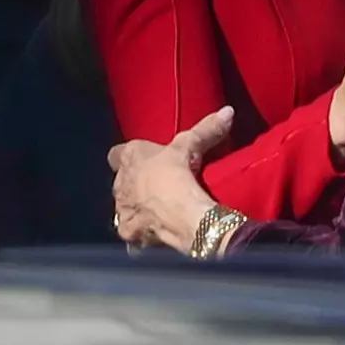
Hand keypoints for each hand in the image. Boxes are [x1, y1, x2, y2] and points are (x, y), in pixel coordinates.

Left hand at [109, 106, 234, 252]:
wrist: (179, 217)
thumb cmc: (177, 174)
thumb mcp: (191, 146)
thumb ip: (206, 128)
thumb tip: (227, 111)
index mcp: (129, 158)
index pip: (117, 153)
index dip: (131, 156)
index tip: (147, 158)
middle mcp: (119, 184)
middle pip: (123, 181)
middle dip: (136, 182)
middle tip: (159, 183)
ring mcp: (122, 211)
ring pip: (126, 207)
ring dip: (138, 207)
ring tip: (160, 209)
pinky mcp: (130, 233)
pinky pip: (134, 232)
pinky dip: (144, 232)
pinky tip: (158, 231)